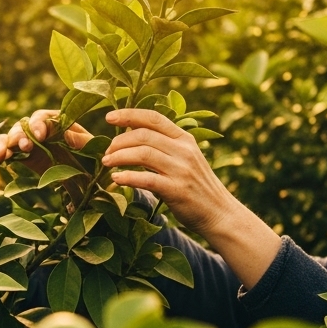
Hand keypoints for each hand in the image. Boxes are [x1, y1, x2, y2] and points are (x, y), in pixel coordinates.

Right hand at [0, 109, 92, 161]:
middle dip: (20, 136)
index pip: (41, 117)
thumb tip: (66, 135)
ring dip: (5, 144)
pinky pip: (7, 150)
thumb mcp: (90, 147)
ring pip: (11, 137)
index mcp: (56, 122)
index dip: (38, 124)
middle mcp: (39, 129)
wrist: (85, 175)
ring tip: (0, 156)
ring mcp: (29, 142)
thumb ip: (81, 140)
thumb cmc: (90, 156)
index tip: (39, 136)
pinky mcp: (22, 156)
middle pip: (23, 126)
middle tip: (22, 147)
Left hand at [102, 108, 281, 288]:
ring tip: (106, 162)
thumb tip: (129, 137)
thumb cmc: (195, 186)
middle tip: (106, 151)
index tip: (109, 117)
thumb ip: (163, 147)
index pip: (154, 118)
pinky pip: (146, 179)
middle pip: (144, 135)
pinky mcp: (177, 190)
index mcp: (184, 139)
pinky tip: (116, 179)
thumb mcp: (185, 159)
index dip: (129, 114)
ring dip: (119, 157)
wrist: (219, 213)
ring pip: (143, 154)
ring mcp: (181, 170)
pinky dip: (127, 177)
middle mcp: (184, 150)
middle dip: (119, 141)